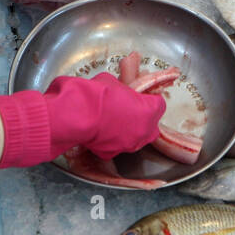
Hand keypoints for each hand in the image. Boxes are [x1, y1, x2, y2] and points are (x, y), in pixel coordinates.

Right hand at [44, 74, 165, 159]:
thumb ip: (126, 85)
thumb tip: (125, 81)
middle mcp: (143, 131)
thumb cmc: (96, 93)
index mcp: (149, 111)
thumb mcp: (114, 81)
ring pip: (135, 136)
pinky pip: (117, 144)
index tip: (139, 93)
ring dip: (129, 127)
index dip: (148, 97)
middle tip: (129, 105)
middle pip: (150, 123)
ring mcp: (128, 144)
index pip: (158, 103)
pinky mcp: (111, 152)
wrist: (76, 114)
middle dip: (143, 115)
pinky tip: (102, 128)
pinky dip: (112, 138)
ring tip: (114, 116)